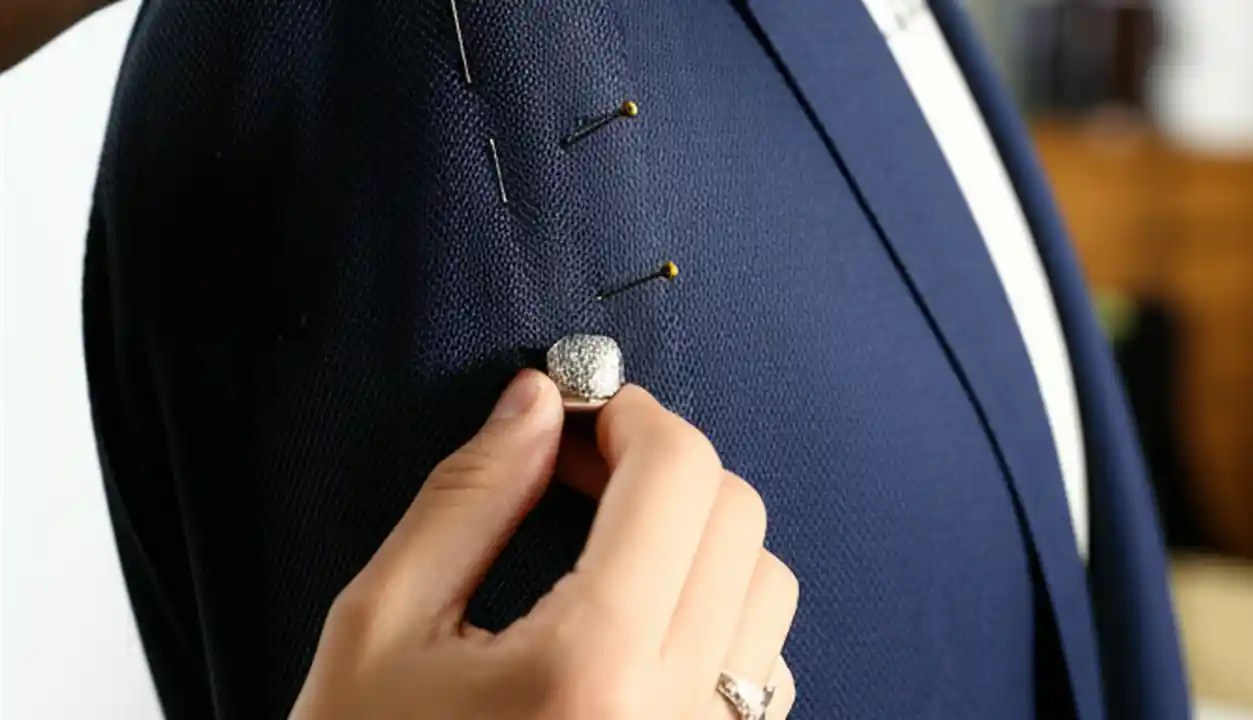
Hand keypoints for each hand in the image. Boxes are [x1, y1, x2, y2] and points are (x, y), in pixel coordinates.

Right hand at [290, 370, 798, 718]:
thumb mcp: (380, 630)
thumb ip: (467, 499)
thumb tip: (537, 403)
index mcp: (592, 666)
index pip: (676, 476)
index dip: (631, 413)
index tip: (581, 406)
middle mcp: (678, 713)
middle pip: (737, 518)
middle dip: (664, 464)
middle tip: (582, 468)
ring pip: (766, 587)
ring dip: (699, 535)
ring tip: (611, 543)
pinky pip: (763, 665)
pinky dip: (717, 611)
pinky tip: (640, 621)